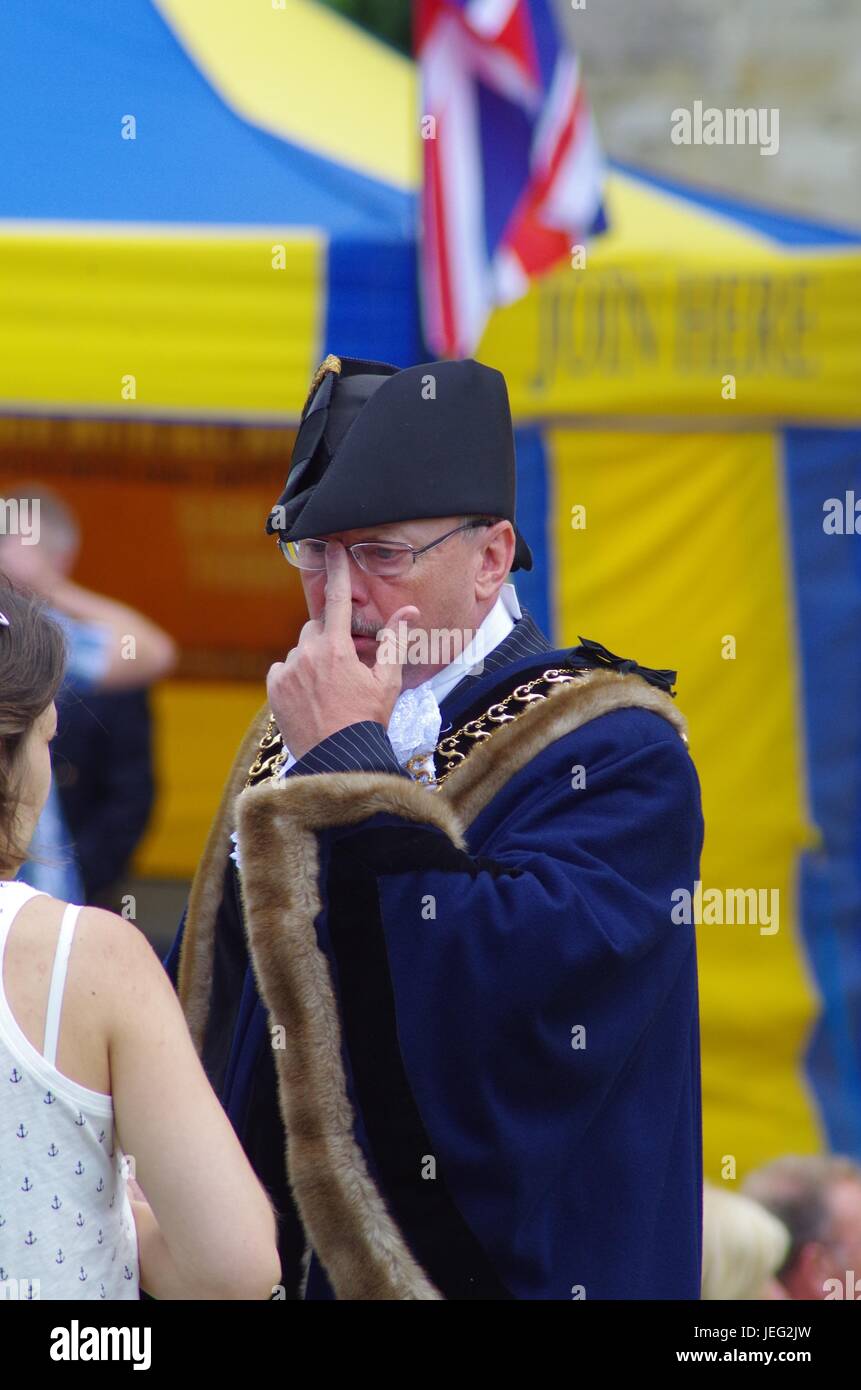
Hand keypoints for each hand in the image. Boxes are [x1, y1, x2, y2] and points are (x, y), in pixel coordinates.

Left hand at [266, 542, 418, 761]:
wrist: (340, 759)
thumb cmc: (368, 720)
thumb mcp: (387, 681)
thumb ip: (394, 641)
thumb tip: (408, 610)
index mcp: (337, 648)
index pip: (336, 599)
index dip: (337, 571)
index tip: (333, 548)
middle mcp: (308, 654)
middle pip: (316, 629)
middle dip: (329, 639)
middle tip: (345, 667)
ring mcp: (288, 671)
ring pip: (300, 652)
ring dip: (312, 661)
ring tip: (328, 691)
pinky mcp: (275, 689)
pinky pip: (283, 671)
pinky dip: (294, 678)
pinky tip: (311, 698)